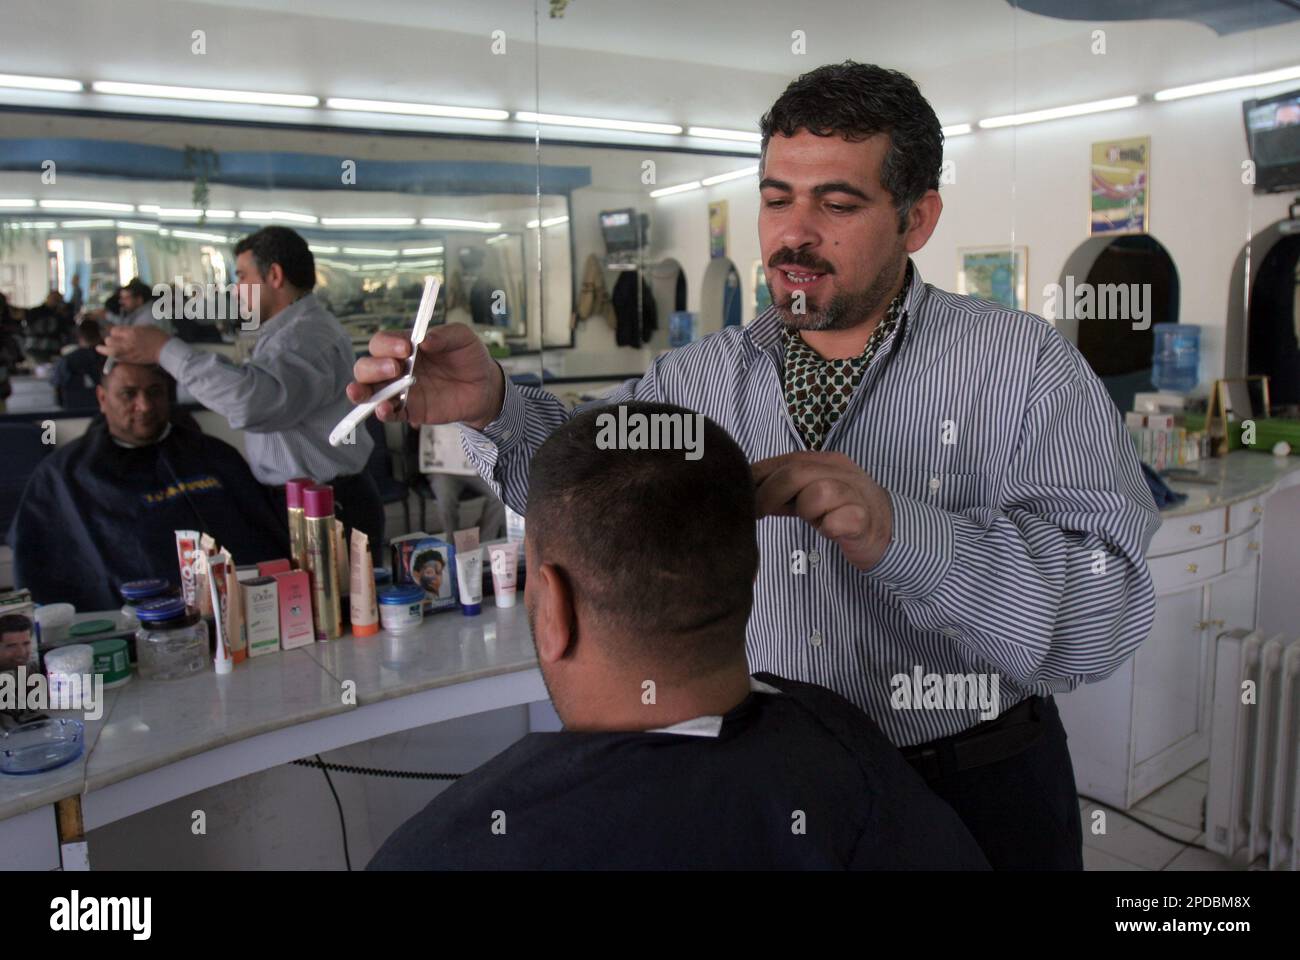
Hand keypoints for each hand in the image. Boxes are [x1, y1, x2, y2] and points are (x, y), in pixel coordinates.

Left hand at [97, 324, 170, 364]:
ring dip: (105, 349)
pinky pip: (117, 357)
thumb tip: (123, 332)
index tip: (118, 333)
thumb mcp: (145, 327)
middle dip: (110, 340)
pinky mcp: (131, 359)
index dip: (115, 332)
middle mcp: (128, 342)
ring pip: (109, 351)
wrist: (166, 350)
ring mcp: (129, 351)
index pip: (114, 331)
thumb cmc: (158, 337)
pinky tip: (110, 354)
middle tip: (113, 341)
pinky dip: (112, 355)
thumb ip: (132, 330)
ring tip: (100, 348)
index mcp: (132, 332)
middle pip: (109, 340)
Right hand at [347, 323, 503, 429]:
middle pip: (366, 366)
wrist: (485, 386)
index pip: (382, 342)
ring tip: (363, 393)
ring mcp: (400, 390)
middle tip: (396, 368)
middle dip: (374, 367)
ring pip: (369, 390)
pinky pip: (389, 413)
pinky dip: (382, 413)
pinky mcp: (409, 410)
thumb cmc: (469, 357)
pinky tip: (384, 410)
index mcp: (404, 346)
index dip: (388, 344)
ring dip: (363, 390)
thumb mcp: (463, 338)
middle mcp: (396, 367)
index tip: (406, 349)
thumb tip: (425, 340)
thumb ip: (446, 335)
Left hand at [752, 451, 893, 571]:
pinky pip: (838, 521)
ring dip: (806, 510)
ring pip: (818, 493)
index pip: (785, 460)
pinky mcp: (864, 520)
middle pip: (796, 473)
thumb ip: (784, 490)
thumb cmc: (843, 511)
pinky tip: (831, 531)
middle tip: (759, 514)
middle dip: (769, 495)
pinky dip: (829, 528)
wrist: (890, 532)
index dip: (758, 476)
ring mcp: (856, 494)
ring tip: (815, 521)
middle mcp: (841, 472)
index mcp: (826, 462)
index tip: (740, 493)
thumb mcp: (811, 495)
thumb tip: (746, 491)